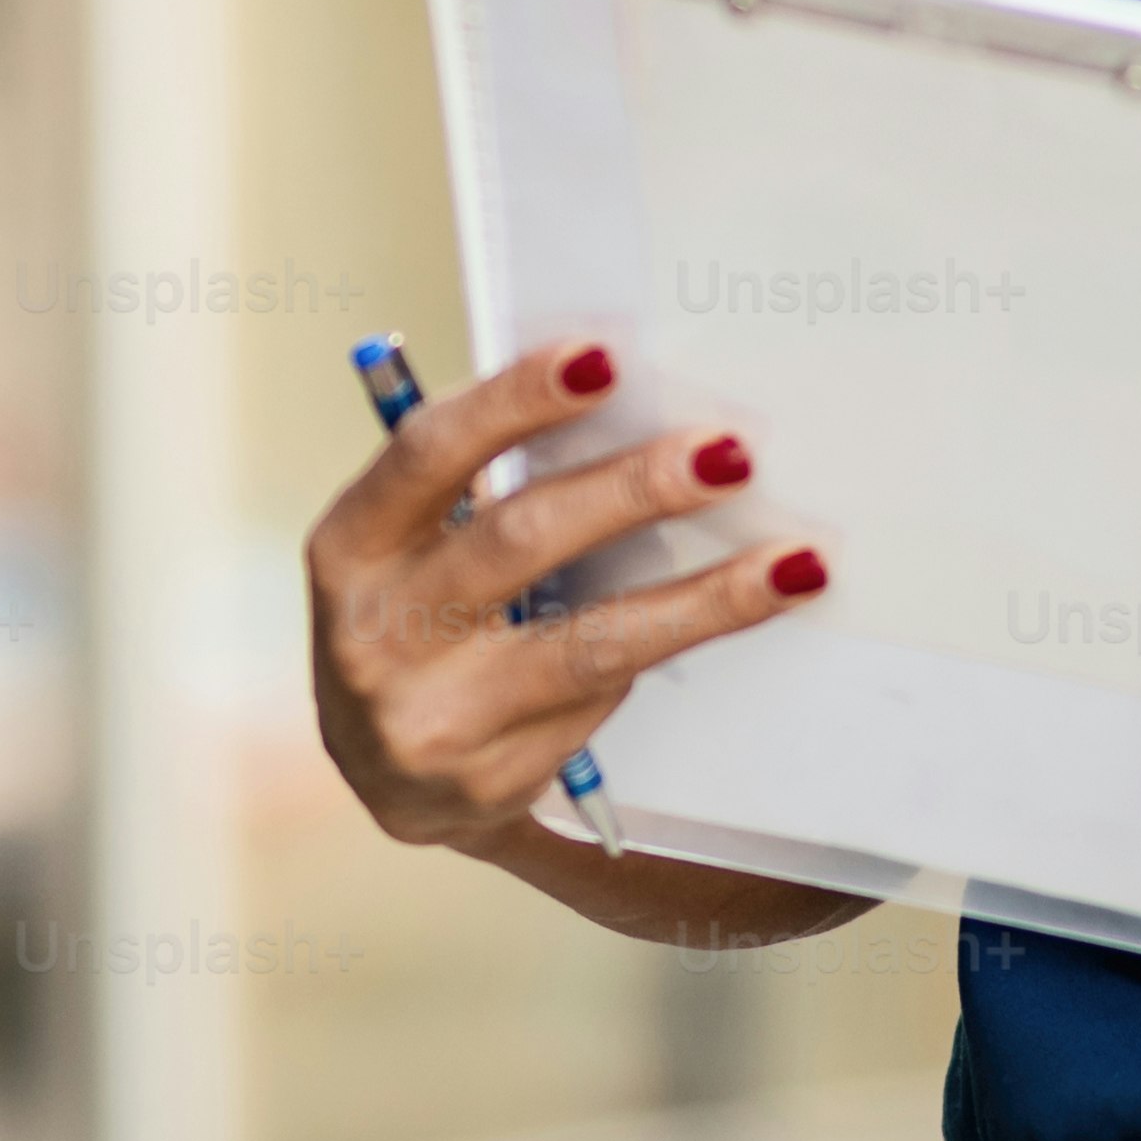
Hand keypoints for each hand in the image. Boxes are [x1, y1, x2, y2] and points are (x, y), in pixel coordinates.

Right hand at [303, 339, 824, 853]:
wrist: (386, 776)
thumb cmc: (420, 619)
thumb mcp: (415, 547)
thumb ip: (490, 488)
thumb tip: (633, 417)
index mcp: (352, 544)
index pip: (431, 454)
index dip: (514, 400)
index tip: (603, 360)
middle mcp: (374, 633)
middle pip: (518, 541)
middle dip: (633, 491)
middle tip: (727, 454)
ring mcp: (430, 716)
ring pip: (589, 644)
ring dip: (702, 599)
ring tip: (789, 565)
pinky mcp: (488, 780)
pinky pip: (597, 701)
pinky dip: (660, 653)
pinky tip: (719, 623)